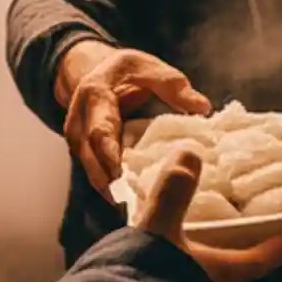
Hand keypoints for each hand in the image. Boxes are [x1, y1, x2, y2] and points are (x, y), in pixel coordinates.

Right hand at [60, 43, 211, 197]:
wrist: (96, 72)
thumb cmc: (127, 71)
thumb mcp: (150, 68)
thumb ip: (174, 86)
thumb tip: (203, 107)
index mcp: (94, 95)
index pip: (100, 130)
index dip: (110, 155)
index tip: (123, 175)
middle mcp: (78, 120)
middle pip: (91, 158)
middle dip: (110, 183)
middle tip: (134, 206)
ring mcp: (77, 139)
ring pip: (91, 171)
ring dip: (111, 191)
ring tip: (136, 212)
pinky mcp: (84, 153)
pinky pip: (96, 174)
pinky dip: (112, 189)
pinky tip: (132, 205)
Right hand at [139, 150, 281, 281]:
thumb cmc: (149, 274)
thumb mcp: (160, 229)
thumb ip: (174, 193)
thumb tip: (190, 153)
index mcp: (222, 270)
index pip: (265, 257)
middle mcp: (212, 281)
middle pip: (245, 261)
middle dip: (256, 240)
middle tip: (263, 216)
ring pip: (218, 263)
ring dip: (223, 243)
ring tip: (222, 220)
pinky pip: (191, 264)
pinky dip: (194, 248)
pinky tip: (180, 236)